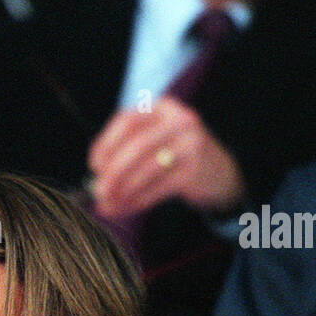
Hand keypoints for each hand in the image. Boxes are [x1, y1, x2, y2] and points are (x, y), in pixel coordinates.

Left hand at [87, 97, 246, 216]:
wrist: (221, 172)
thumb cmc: (176, 156)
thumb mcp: (156, 140)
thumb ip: (127, 149)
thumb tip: (95, 178)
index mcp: (162, 108)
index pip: (127, 121)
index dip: (106, 144)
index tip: (94, 166)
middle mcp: (179, 120)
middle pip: (137, 146)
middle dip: (113, 172)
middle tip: (98, 192)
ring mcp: (191, 144)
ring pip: (147, 169)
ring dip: (123, 191)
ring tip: (107, 205)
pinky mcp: (196, 170)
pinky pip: (159, 188)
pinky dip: (138, 200)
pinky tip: (125, 208)